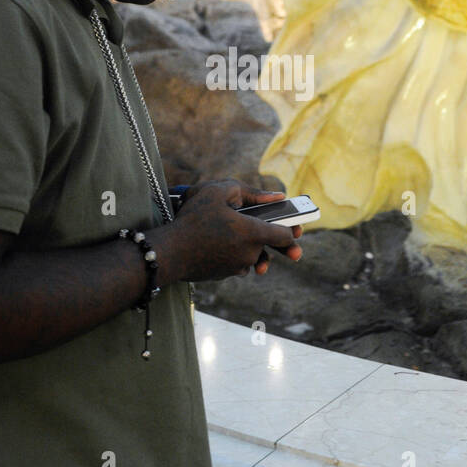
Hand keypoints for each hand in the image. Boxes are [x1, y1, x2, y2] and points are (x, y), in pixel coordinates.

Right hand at [150, 180, 302, 283]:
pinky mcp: (224, 275)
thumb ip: (249, 191)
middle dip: (278, 246)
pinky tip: (221, 245)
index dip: (292, 230)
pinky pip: (236, 263)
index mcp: (252, 232)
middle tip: (295, 252)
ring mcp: (236, 267)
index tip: (298, 229)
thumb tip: (276, 198)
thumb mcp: (217, 192)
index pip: (283, 235)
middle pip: (268, 248)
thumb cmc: (192, 219)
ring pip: (252, 256)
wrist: (168, 251)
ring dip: (251, 249)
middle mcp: (248, 253)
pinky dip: (234, 255)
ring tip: (240, 240)